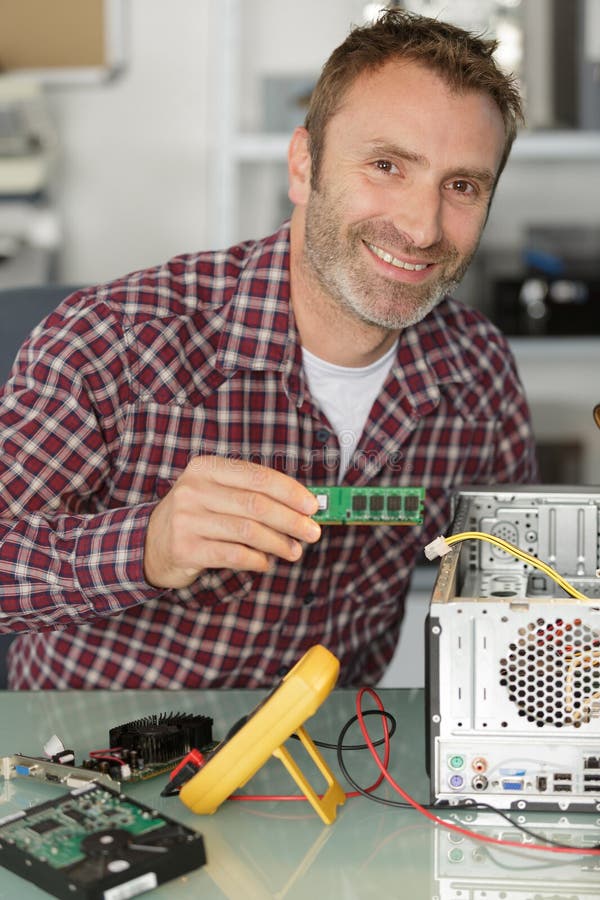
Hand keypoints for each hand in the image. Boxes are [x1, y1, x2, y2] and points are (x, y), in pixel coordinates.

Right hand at [143, 456, 320, 588]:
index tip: (313, 506)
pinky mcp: (185, 548)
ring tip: (294, 551)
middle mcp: (194, 489)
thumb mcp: (218, 494)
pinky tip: (266, 562)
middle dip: (291, 520)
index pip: (258, 476)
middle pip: (256, 504)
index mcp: (207, 468)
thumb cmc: (197, 516)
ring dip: (278, 543)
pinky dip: (256, 560)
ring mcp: (187, 519)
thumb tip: (302, 509)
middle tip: (312, 533)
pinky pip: (232, 554)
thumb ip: (254, 496)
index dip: (290, 492)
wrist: (151, 542)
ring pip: (247, 530)